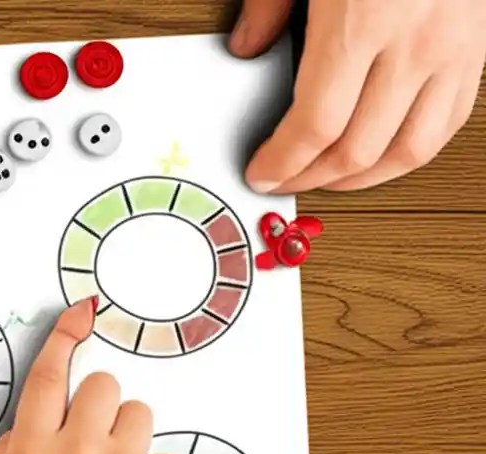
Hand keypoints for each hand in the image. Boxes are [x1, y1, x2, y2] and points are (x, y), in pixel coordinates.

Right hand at [0, 298, 186, 453]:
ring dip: (126, 434)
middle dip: (98, 403)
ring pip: (137, 411)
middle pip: (102, 384)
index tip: (80, 313)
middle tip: (92, 439)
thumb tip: (28, 428)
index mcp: (31, 451)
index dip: (63, 339)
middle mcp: (77, 449)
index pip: (47, 377)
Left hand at [230, 0, 484, 192]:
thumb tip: (247, 48)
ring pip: (411, 149)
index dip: (283, 161)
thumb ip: (269, 4)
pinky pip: (449, 122)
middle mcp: (414, 41)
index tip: (261, 171)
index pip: (316, 125)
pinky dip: (411, 150)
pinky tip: (381, 153)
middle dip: (312, 176)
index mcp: (362, 21)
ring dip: (363, 178)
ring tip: (327, 178)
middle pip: (359, 148)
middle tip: (283, 180)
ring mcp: (454, 47)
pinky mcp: (478, 47)